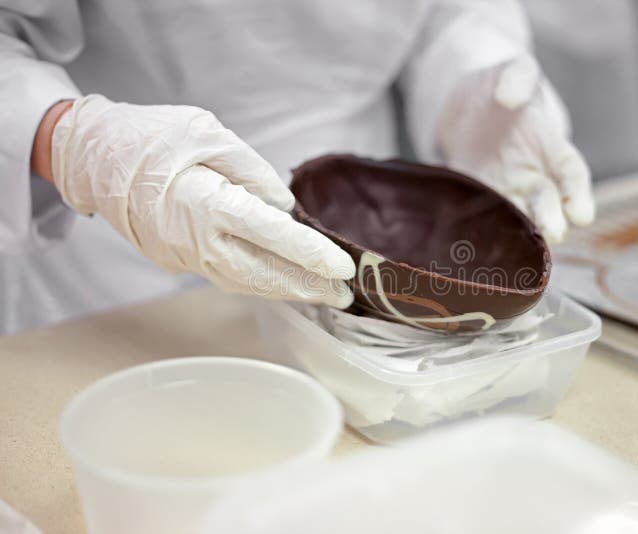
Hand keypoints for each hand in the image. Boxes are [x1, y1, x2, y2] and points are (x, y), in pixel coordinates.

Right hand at [48, 94, 354, 306]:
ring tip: (322, 295)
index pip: (276, 238)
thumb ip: (253, 172)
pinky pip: (230, 278)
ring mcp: (188, 258)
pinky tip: (283, 283)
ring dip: (287, 291)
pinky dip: (261, 284)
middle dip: (309, 288)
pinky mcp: (180, 262)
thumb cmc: (152, 138)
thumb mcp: (209, 134)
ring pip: (248, 283)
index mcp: (210, 205)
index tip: (344, 269)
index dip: (314, 256)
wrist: (92, 159)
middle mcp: (200, 241)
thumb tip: (285, 206)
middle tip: (345, 297)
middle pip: (267, 274)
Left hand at [438, 56, 594, 242]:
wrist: (465, 104)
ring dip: (519, 234)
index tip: (582, 215)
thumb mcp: (513, 70)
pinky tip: (474, 240)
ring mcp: (503, 191)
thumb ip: (518, 76)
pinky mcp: (473, 198)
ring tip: (519, 247)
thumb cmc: (500, 86)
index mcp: (550, 148)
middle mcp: (531, 176)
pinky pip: (479, 217)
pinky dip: (480, 229)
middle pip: (547, 203)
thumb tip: (508, 97)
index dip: (578, 194)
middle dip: (552, 220)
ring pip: (516, 218)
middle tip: (553, 235)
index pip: (571, 174)